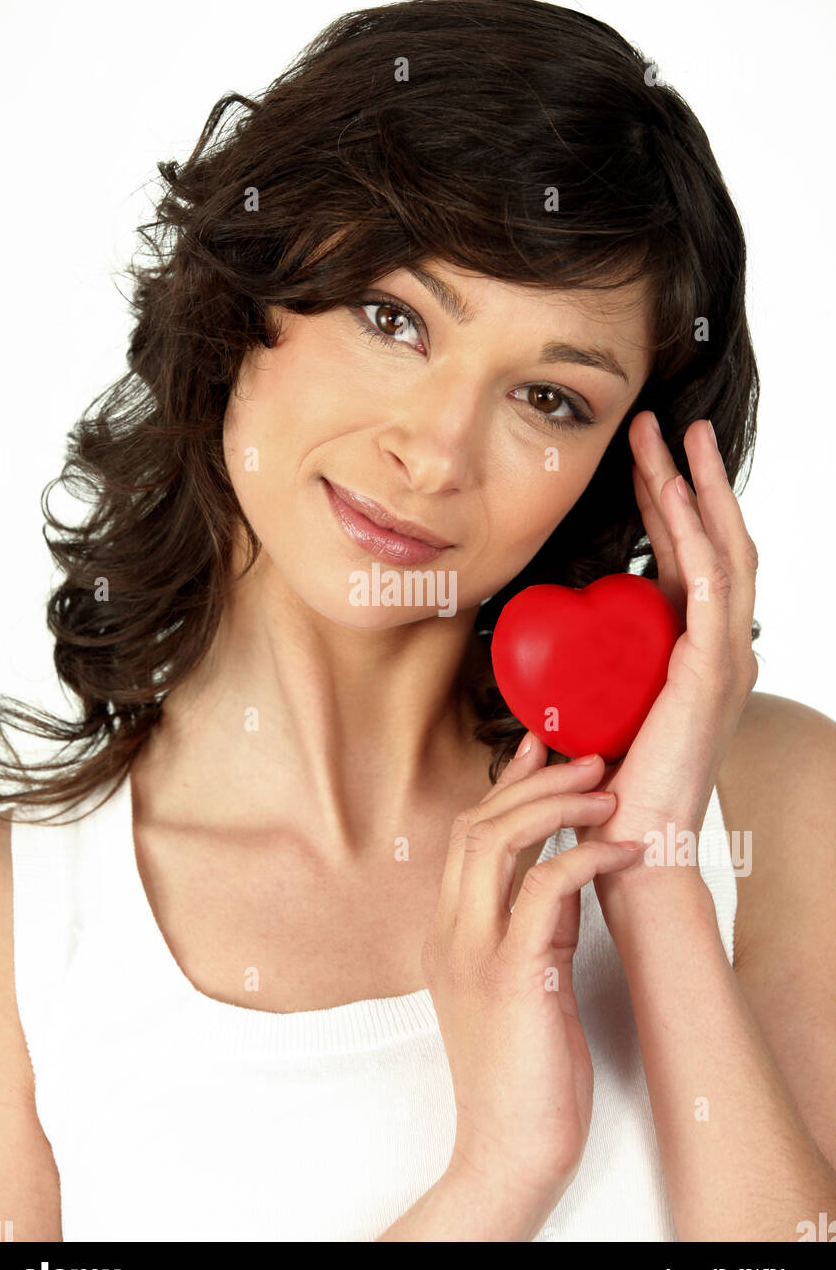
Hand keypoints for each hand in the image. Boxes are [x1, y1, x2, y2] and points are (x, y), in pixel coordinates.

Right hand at [424, 734, 645, 1226]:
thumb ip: (530, 926)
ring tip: (607, 791)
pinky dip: (584, 858)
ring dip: (555, 805)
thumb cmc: (524, 1073)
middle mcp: (450, 932)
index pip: (465, 836)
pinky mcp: (512, 975)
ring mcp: (474, 951)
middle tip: (588, 758)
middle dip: (535, 781)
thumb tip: (563, 874)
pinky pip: (544, 889)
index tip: (540, 749)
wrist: (508, 1150)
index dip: (504, 786)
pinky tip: (621, 851)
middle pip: (476, 824)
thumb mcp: (524, 982)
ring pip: (497, 842)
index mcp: (447, 933)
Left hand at [574, 411, 758, 908]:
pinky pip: (712, 591)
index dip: (664, 502)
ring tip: (675, 436)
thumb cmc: (607, 787)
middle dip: (686, 477)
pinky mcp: (713, 673)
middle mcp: (719, 646)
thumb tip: (544, 648)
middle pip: (711, 540)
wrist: (630, 846)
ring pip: (722, 550)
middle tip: (662, 423)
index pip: (685, 557)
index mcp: (691, 650)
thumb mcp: (595, 709)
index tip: (640, 456)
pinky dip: (697, 540)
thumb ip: (583, 674)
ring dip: (697, 489)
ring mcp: (724, 658)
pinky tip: (681, 500)